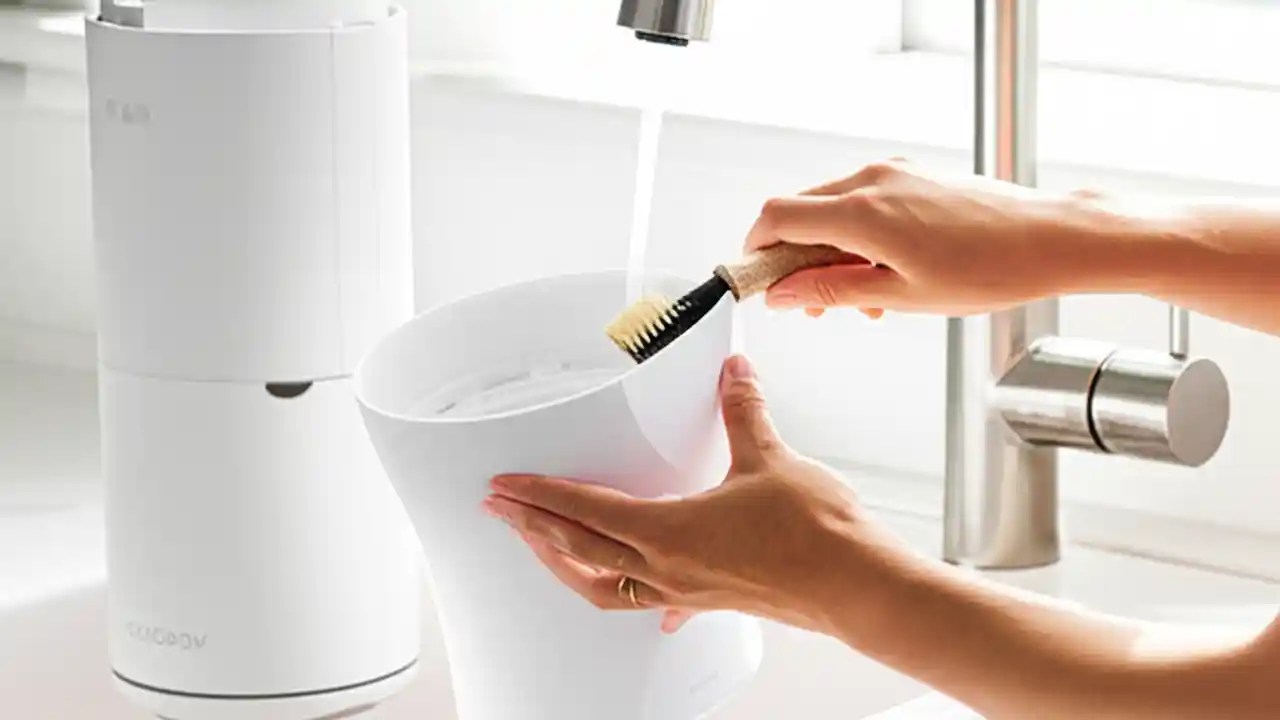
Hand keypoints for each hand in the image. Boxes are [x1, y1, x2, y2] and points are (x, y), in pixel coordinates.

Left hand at [484, 355, 901, 634]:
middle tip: (499, 511)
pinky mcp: (711, 600)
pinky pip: (652, 603)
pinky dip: (630, 593)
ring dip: (566, 565)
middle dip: (532, 528)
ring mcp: (686, 591)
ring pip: (605, 586)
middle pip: (579, 551)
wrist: (857, 586)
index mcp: (668, 533)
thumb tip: (733, 371)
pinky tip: (639, 600)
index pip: (584, 511)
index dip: (539, 495)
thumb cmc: (814, 534)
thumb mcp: (770, 457)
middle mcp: (666, 569)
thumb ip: (743, 410)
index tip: (504, 486)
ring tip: (542, 548)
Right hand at [745, 159, 1107, 316]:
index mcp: (862, 211)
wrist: (1051, 240)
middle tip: (807, 303)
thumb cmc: (990, 268)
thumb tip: (784, 293)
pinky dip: (858, 237)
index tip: (755, 281)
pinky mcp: (915, 177)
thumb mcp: (900, 295)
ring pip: (833, 209)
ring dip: (829, 252)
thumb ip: (832, 291)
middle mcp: (873, 181)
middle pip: (800, 211)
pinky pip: (865, 203)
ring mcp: (896, 174)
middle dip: (794, 259)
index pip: (777, 217)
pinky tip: (883, 275)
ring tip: (858, 299)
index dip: (755, 250)